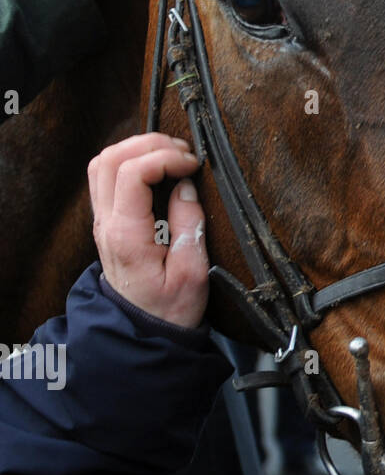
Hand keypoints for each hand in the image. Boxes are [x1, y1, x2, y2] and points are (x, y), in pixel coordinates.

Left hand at [88, 132, 208, 327]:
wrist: (143, 330)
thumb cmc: (170, 307)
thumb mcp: (192, 273)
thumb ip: (188, 225)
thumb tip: (185, 186)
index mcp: (127, 235)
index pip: (132, 173)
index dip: (165, 158)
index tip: (193, 164)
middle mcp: (107, 224)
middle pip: (109, 158)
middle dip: (149, 143)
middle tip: (183, 152)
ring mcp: (103, 221)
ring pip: (102, 162)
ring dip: (137, 148)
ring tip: (171, 155)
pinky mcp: (108, 221)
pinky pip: (106, 176)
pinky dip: (130, 160)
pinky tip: (157, 168)